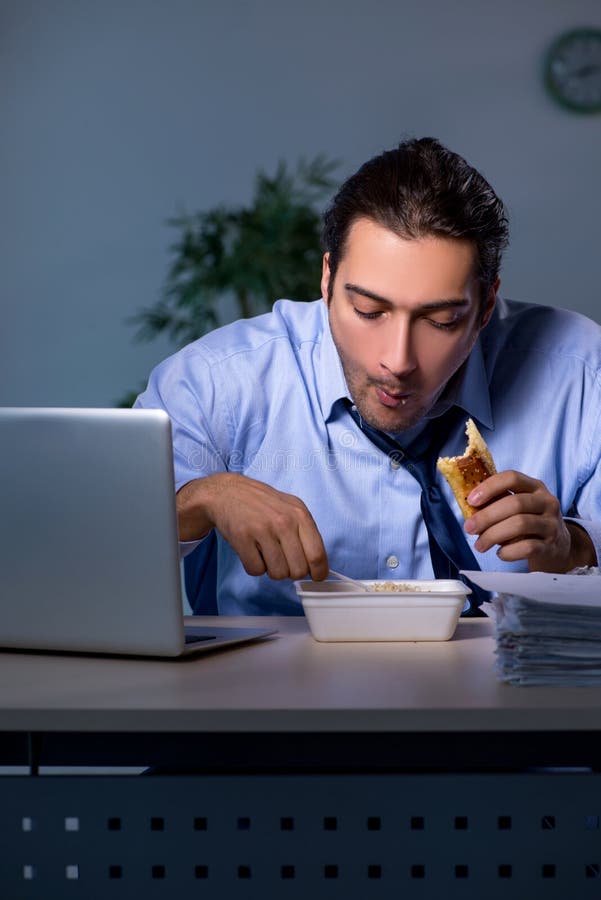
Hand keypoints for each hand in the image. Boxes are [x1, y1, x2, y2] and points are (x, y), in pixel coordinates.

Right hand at [177, 473, 328, 581]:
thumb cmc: (263, 503)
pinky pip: (256, 570)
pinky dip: (254, 567)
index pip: (317, 554)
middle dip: (291, 571)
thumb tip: (317, 565)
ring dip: (272, 570)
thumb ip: (306, 533)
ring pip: (278, 573)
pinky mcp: (242, 538)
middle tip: (283, 560)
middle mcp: (283, 522)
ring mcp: (262, 529)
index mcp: (299, 514)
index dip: (318, 572)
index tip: (316, 577)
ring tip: (266, 554)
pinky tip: (252, 552)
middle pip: (298, 570)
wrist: (228, 492)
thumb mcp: (292, 508)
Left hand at [464, 470, 594, 572]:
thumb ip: (498, 502)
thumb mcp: (518, 507)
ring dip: (493, 535)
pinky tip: (500, 553)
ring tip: (480, 545)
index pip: (512, 478)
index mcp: (535, 487)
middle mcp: (547, 502)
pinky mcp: (551, 546)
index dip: (490, 487)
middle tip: (469, 528)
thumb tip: (469, 508)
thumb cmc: (529, 522)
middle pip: (515, 504)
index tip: (471, 500)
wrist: (558, 547)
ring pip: (520, 524)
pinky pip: (528, 547)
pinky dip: (509, 551)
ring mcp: (551, 524)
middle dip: (486, 516)